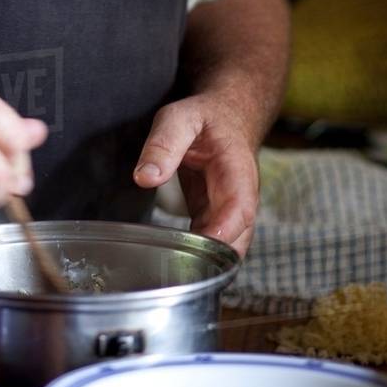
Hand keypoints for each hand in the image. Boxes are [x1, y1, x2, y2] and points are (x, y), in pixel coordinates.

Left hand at [133, 91, 258, 256]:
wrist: (227, 116)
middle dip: (215, 259)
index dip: (224, 231)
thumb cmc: (205, 117)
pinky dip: (199, 256)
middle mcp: (241, 196)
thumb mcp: (180, 118)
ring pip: (228, 248)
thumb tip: (145, 177)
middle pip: (239, 239)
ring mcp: (231, 210)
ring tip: (173, 270)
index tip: (201, 244)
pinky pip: (213, 244)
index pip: (240, 208)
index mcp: (237, 170)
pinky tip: (174, 262)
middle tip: (178, 268)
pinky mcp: (216, 217)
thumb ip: (164, 144)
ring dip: (207, 262)